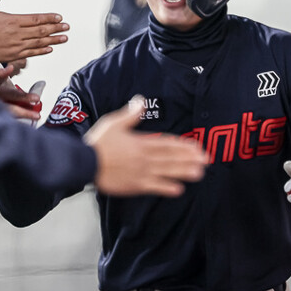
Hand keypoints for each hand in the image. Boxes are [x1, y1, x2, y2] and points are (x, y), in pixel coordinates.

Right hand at [0, 0, 69, 61]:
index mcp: (12, 21)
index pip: (36, 19)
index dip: (49, 18)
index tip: (59, 18)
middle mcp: (17, 34)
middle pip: (41, 31)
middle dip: (55, 28)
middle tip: (66, 27)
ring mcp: (16, 45)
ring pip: (38, 43)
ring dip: (53, 40)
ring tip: (63, 38)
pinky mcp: (13, 55)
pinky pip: (31, 53)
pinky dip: (41, 51)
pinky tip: (50, 48)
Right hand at [0, 65, 41, 121]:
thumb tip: (10, 68)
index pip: (10, 94)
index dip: (24, 96)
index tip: (35, 98)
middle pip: (10, 109)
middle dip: (25, 112)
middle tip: (36, 113)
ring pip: (6, 117)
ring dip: (20, 118)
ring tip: (32, 119)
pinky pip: (0, 121)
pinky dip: (10, 122)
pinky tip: (20, 123)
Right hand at [84, 98, 205, 196]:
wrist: (84, 163)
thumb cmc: (97, 143)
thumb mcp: (114, 123)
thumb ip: (130, 114)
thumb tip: (141, 100)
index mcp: (141, 142)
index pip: (167, 143)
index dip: (183, 146)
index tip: (196, 147)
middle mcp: (144, 158)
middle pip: (171, 158)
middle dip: (190, 159)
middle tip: (206, 160)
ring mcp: (140, 173)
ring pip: (167, 172)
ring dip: (184, 172)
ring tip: (199, 174)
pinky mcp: (134, 185)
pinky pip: (154, 187)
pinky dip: (166, 188)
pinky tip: (178, 190)